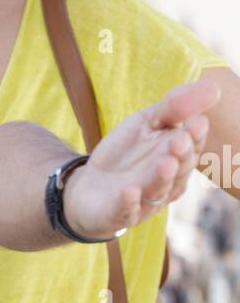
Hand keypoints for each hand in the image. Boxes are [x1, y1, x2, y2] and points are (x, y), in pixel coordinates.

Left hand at [62, 79, 217, 239]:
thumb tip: (214, 87)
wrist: (88, 188)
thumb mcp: (146, 123)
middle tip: (180, 140)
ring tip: (165, 163)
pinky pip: (125, 211)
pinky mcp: (118, 215)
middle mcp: (166, 183)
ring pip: (156, 191)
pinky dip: (128, 203)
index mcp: (177, 158)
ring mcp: (143, 202)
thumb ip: (174, 108)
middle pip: (177, 170)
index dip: (194, 136)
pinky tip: (130, 192)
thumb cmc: (125, 154)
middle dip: (180, 155)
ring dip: (161, 178)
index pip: (191, 147)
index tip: (197, 122)